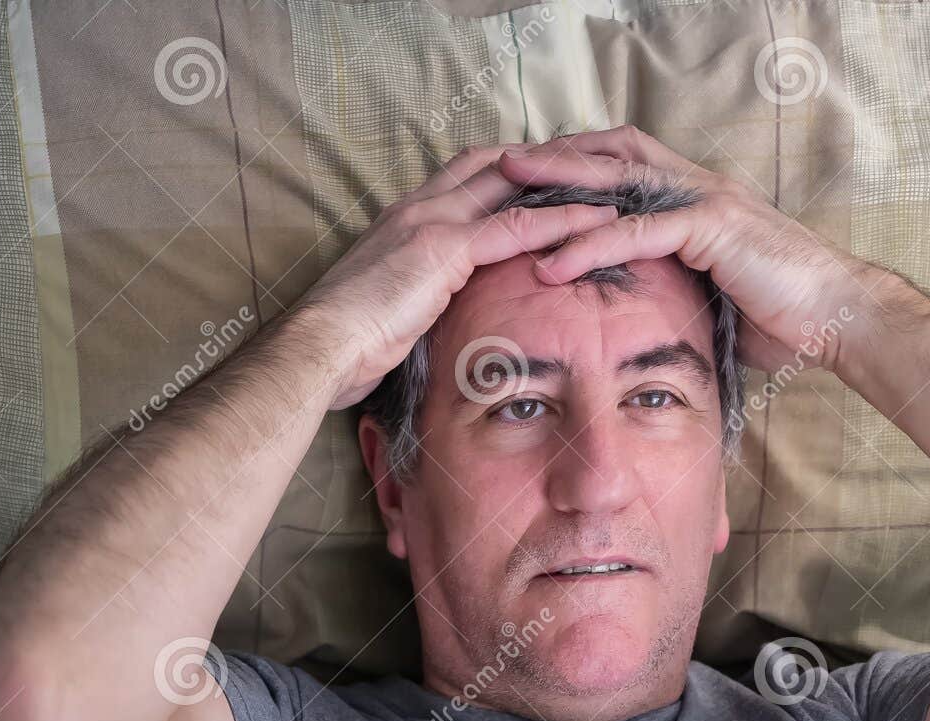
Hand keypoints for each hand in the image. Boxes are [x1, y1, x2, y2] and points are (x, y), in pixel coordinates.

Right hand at [292, 145, 620, 409]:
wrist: (320, 348)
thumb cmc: (346, 344)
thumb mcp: (391, 311)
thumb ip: (418, 299)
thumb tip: (440, 321)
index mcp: (403, 219)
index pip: (465, 176)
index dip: (509, 172)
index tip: (547, 178)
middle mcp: (419, 208)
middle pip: (494, 164)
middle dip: (543, 162)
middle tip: (588, 167)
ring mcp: (431, 223)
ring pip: (513, 187)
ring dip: (563, 184)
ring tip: (609, 186)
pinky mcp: (444, 250)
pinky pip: (515, 227)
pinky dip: (558, 222)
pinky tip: (594, 223)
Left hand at [496, 126, 881, 373]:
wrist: (837, 316)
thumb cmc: (784, 315)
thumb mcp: (717, 299)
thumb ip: (679, 291)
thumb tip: (645, 318)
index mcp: (695, 199)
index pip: (623, 164)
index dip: (575, 165)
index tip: (530, 180)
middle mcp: (696, 188)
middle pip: (609, 156)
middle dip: (553, 159)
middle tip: (500, 166)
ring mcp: (704, 202)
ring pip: (615, 184)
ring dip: (557, 189)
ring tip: (507, 199)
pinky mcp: (712, 228)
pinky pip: (638, 231)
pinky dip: (590, 246)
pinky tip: (552, 263)